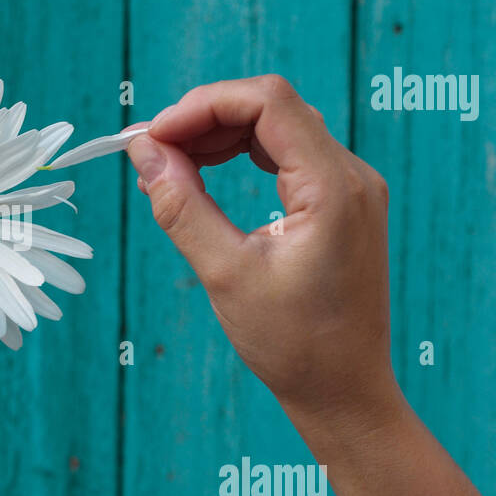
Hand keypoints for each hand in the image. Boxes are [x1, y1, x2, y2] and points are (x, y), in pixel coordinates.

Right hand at [127, 75, 403, 442]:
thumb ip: (181, 206)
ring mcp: (351, 188)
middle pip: (271, 107)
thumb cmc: (294, 346)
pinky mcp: (341, 203)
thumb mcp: (225, 274)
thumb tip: (143, 152)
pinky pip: (287, 155)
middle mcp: (352, 176)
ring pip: (278, 127)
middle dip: (205, 118)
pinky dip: (240, 155)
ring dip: (219, 134)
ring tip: (168, 165)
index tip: (152, 137)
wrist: (345, 393)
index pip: (267, 102)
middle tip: (150, 152)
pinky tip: (201, 174)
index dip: (201, 106)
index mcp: (334, 188)